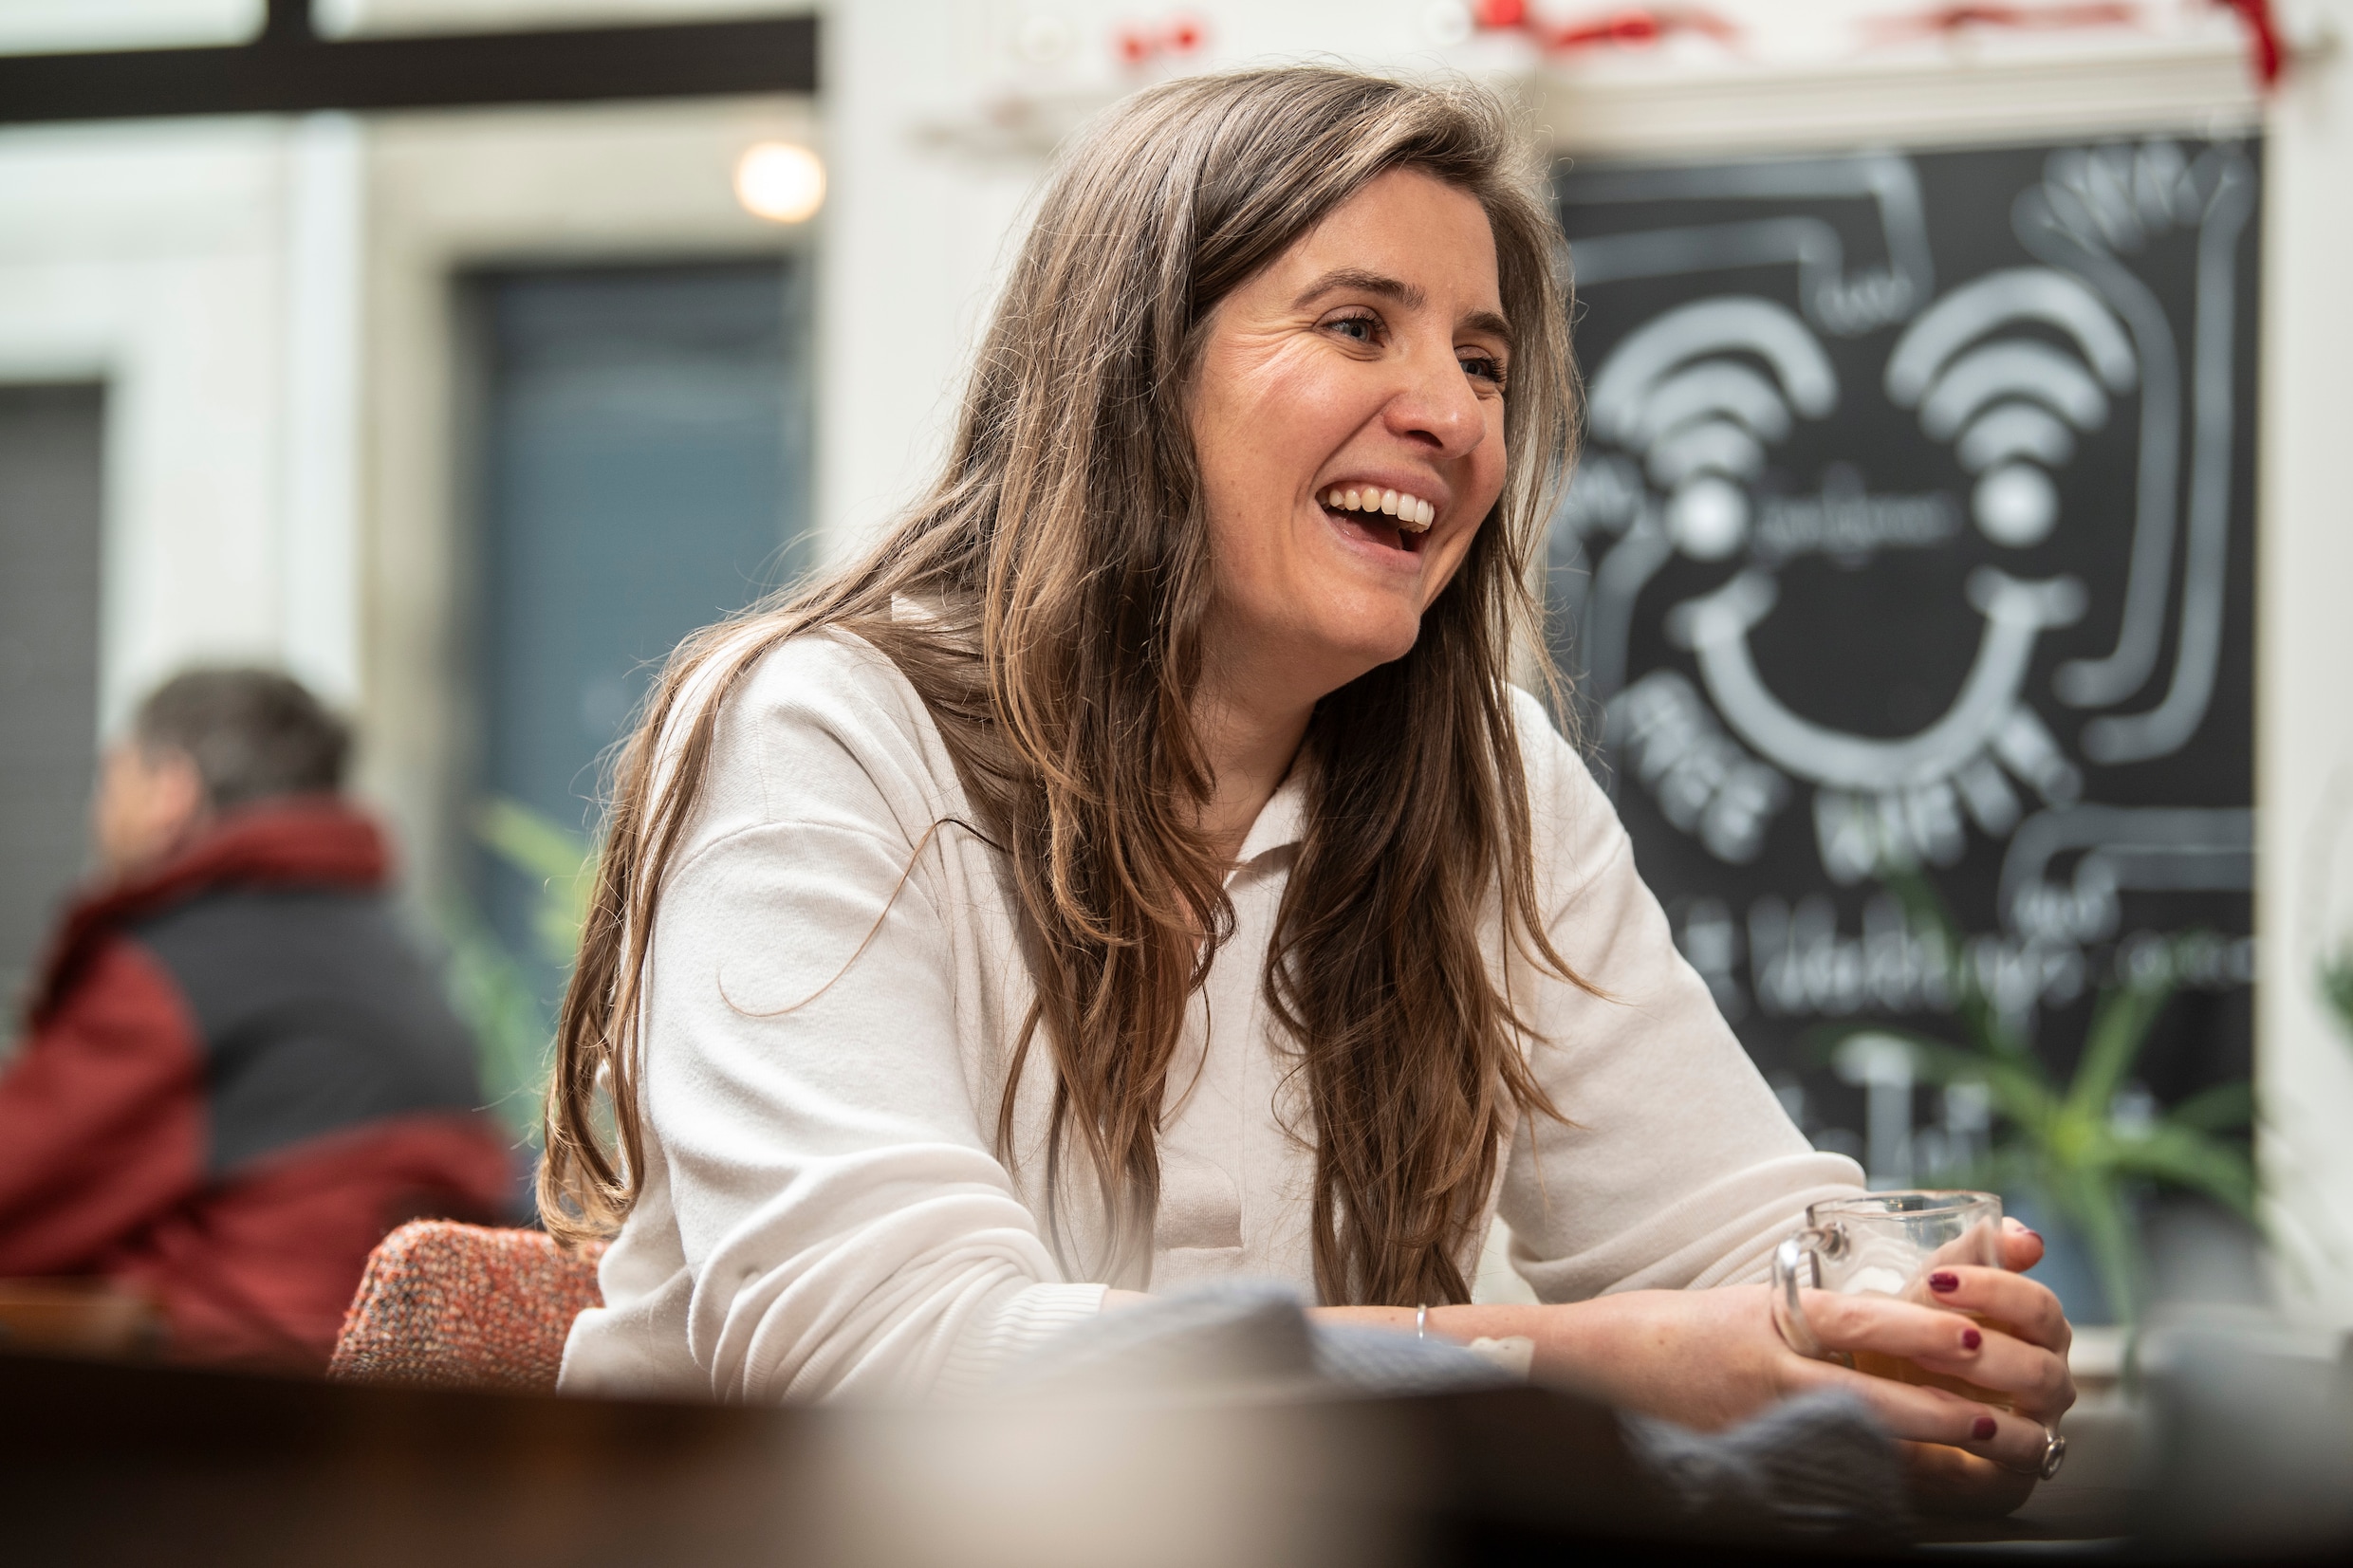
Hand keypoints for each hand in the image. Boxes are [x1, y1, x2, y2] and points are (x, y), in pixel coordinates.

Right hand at [1535, 1220, 2072, 1512]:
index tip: (1975, 1339)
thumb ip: (1823, 1314)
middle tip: (2009, 1422)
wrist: (1597, 1371)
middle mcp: (1767, 1377)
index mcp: (1768, 1323)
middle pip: (1873, 1400)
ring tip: (1989, 1455)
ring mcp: (1759, 1425)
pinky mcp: (1754, 1463)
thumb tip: (1911, 1315)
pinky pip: (1834, 1480)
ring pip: (1863, 1449)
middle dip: (1949, 1415)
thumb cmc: (1679, 1333)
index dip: (1922, 1334)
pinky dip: (1889, 1488)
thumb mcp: (1754, 1304)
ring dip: (1935, 1457)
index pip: (1856, 1323)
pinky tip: (1929, 1493)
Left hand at [1894, 1218, 2075, 1513]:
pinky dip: (1992, 1430)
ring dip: (1984, 1365)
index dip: (1995, 1284)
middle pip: (2047, 1337)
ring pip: (2041, 1384)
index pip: (2037, 1301)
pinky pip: (2024, 1448)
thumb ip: (1964, 1258)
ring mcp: (2041, 1419)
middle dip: (1987, 1319)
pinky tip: (1952, 1415)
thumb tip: (2022, 1234)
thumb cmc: (1912, 1346)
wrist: (1879, 1415)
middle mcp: (2047, 1371)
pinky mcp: (2020, 1467)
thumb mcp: (1925, 1299)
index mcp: (2033, 1329)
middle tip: (1927, 1312)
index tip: (1939, 1277)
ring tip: (1924, 1354)